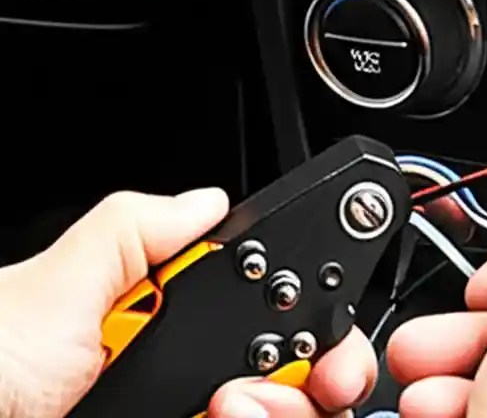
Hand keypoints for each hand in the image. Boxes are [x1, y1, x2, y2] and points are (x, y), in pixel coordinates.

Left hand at [0, 189, 376, 417]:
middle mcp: (177, 389)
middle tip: (268, 391)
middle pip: (294, 389)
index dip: (319, 334)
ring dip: (273, 416)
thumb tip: (209, 201)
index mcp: (156, 328)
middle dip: (306, 387)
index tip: (331, 356)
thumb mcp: (44, 292)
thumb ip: (132, 233)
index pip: (271, 319)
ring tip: (218, 413)